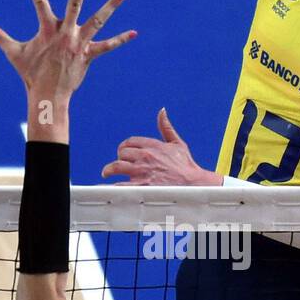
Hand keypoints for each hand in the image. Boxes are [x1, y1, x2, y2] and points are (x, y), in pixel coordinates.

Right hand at [0, 0, 134, 100]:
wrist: (48, 95)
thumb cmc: (30, 73)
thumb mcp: (13, 52)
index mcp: (47, 29)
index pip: (38, 1)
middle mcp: (65, 33)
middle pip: (74, 4)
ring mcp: (79, 43)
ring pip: (98, 21)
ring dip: (111, 6)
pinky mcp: (89, 55)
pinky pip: (107, 46)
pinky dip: (120, 40)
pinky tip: (134, 33)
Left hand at [102, 108, 218, 185]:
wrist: (193, 184)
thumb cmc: (186, 166)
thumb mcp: (177, 143)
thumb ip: (166, 127)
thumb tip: (162, 112)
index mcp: (152, 145)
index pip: (130, 142)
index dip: (125, 146)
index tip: (124, 152)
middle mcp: (145, 157)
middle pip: (122, 153)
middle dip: (120, 158)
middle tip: (118, 164)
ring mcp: (142, 172)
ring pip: (116, 166)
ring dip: (109, 169)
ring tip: (107, 173)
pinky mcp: (141, 186)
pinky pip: (120, 185)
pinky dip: (112, 186)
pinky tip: (108, 186)